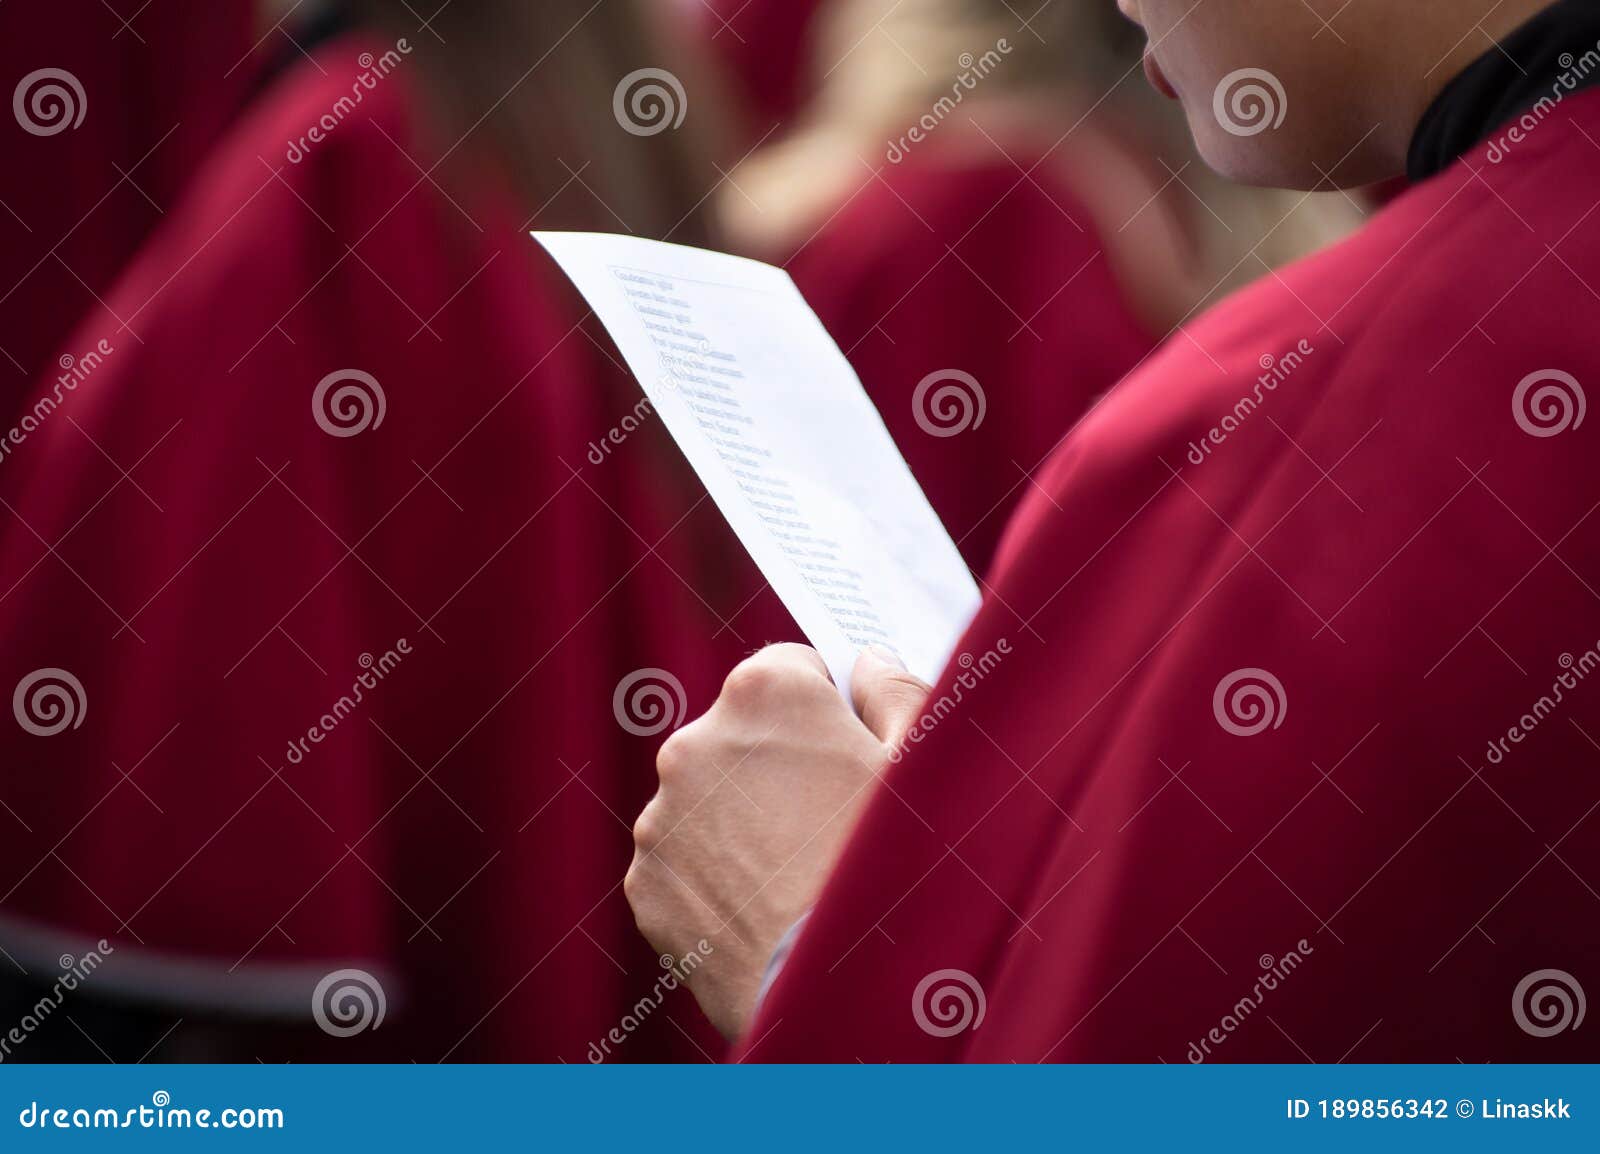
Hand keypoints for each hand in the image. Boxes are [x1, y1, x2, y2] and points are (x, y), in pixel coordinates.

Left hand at [624, 643, 930, 1037]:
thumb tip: (869, 664)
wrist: (843, 992)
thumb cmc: (896, 868)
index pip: (789, 669)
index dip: (825, 709)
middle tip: (832, 824)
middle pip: (741, 738)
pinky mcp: (647, 884)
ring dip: (743, 825)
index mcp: (763, 694)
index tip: (846, 750)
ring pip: (708, 804)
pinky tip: (767, 912)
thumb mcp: (922, 764)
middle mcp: (694, 743)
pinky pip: (685, 866)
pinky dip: (717, 882)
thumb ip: (894, 692)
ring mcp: (662, 818)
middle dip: (778, 768)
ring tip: (801, 878)